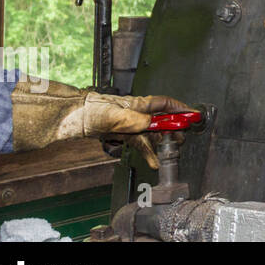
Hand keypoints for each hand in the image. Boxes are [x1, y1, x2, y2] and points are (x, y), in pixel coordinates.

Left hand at [11, 79, 193, 168]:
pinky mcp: (121, 134)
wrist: (71, 119)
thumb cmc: (92, 111)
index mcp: (139, 104)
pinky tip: (152, 161)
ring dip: (160, 144)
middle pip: (161, 120)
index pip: (165, 104)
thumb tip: (152, 124)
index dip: (180, 108)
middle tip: (181, 139)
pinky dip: (147, 152)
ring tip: (169, 153)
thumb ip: (136, 120)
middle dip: (173, 129)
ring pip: (151, 134)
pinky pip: (139, 144)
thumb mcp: (116, 116)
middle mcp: (136, 113)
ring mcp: (129, 124)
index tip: (193, 115)